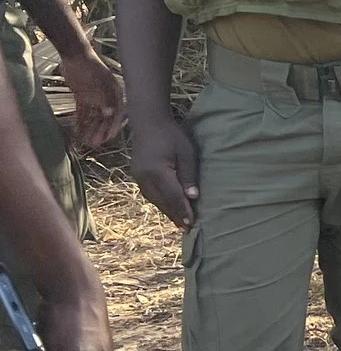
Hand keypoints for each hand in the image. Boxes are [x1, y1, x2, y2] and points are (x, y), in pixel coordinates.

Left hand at [58, 52, 125, 151]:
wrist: (75, 54)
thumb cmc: (91, 67)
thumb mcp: (100, 84)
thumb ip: (106, 98)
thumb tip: (111, 114)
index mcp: (115, 93)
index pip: (116, 114)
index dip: (113, 127)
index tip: (109, 139)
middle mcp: (106, 97)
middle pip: (105, 118)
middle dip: (101, 131)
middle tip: (96, 144)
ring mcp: (94, 97)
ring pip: (93, 117)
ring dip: (91, 129)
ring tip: (86, 141)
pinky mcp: (82, 96)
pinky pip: (82, 111)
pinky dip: (80, 121)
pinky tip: (77, 131)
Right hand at [129, 112, 198, 227]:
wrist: (148, 121)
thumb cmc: (172, 134)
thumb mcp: (187, 152)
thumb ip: (189, 175)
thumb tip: (193, 197)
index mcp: (157, 171)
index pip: (173, 196)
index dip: (183, 210)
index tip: (192, 223)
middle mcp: (144, 177)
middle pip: (162, 201)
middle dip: (175, 215)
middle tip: (188, 229)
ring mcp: (138, 176)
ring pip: (154, 199)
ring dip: (167, 211)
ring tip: (180, 223)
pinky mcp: (137, 174)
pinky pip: (149, 193)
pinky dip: (160, 202)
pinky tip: (168, 208)